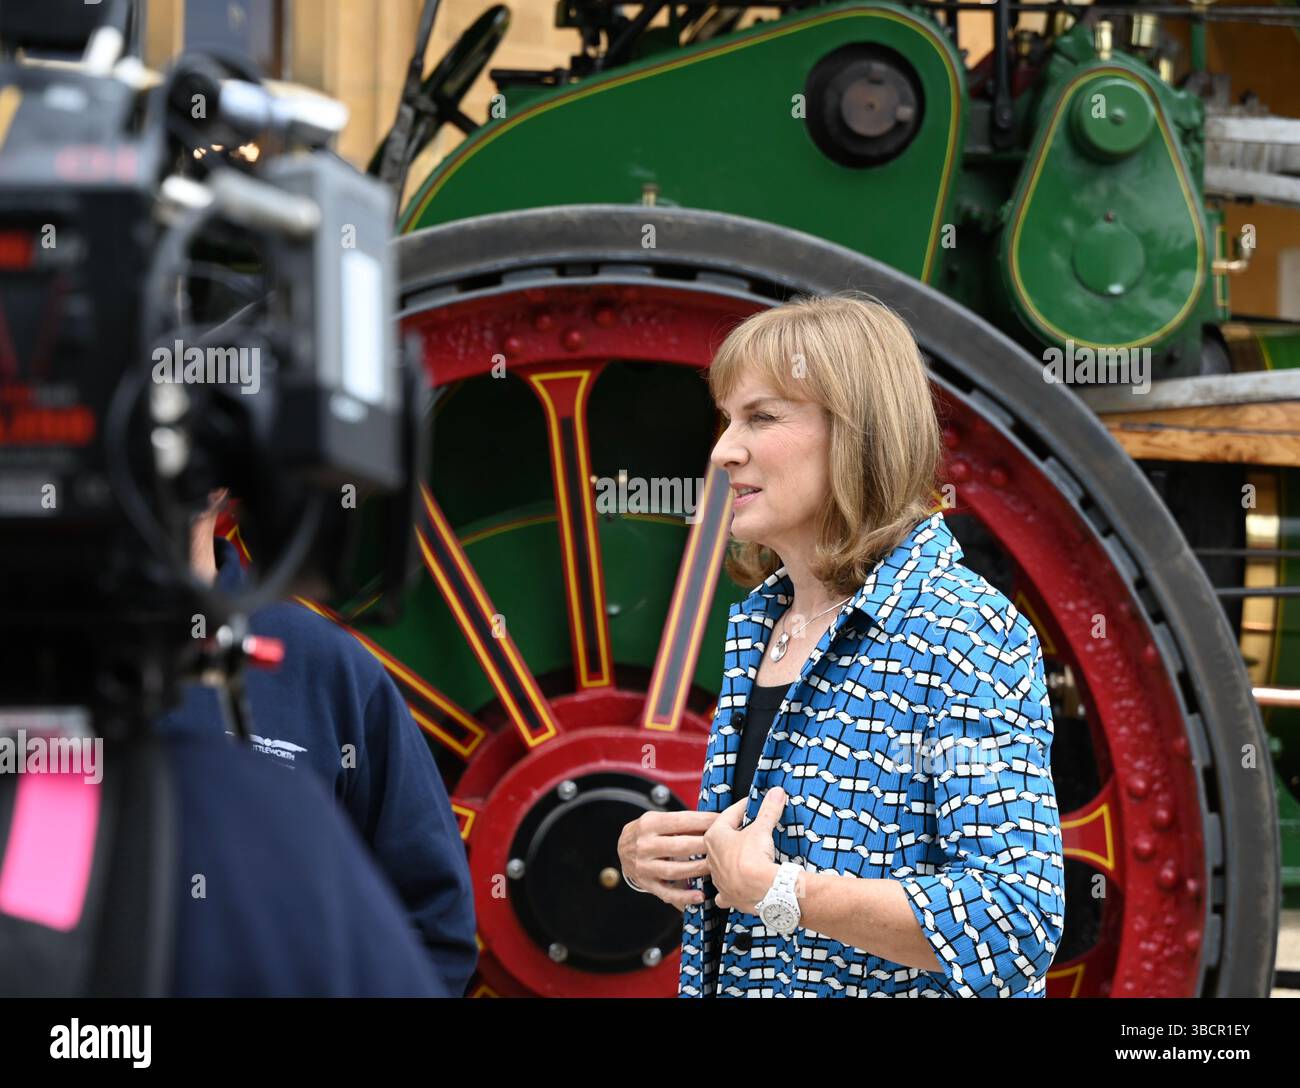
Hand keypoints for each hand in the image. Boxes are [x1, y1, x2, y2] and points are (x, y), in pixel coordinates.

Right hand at [617, 808, 719, 910]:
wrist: (621, 847)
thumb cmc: (648, 832)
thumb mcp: (658, 819)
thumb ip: (681, 822)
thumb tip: (714, 821)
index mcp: (648, 824)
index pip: (681, 821)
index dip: (704, 821)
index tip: (722, 821)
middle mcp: (644, 845)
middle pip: (680, 847)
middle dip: (705, 846)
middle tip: (725, 846)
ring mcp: (644, 866)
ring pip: (676, 871)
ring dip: (699, 869)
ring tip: (717, 867)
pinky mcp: (646, 883)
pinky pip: (667, 893)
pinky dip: (684, 896)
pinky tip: (699, 896)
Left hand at [703, 787, 785, 913]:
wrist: (761, 890)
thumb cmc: (754, 857)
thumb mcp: (762, 828)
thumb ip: (768, 809)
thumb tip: (777, 792)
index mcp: (714, 836)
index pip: (729, 815)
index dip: (743, 806)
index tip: (752, 803)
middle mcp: (711, 857)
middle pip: (724, 839)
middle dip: (736, 832)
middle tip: (750, 826)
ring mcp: (718, 878)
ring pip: (721, 863)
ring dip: (731, 858)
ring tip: (745, 853)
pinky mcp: (727, 895)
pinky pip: (724, 891)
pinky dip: (727, 889)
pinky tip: (730, 887)